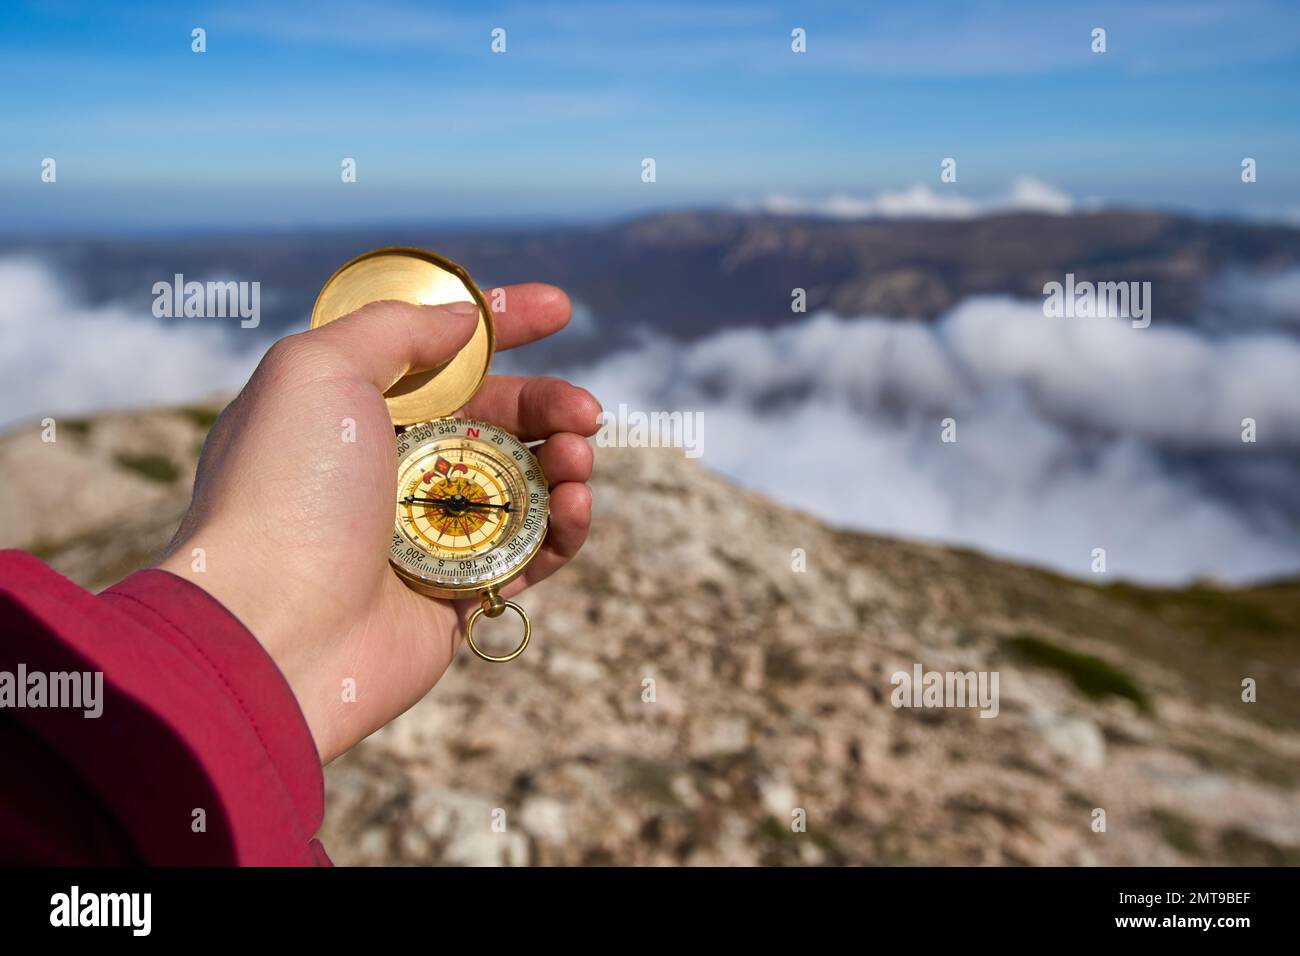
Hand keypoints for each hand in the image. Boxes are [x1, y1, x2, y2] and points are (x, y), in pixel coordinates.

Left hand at [155, 286, 600, 762]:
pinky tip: (575, 508)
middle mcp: (391, 467)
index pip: (441, 354)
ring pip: (522, 483)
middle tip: (586, 413)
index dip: (502, 323)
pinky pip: (530, 551)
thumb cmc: (289, 490)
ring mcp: (427, 532)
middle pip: (495, 417)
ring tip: (577, 462)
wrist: (276, 630)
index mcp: (353, 409)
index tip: (559, 309)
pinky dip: (562, 528)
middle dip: (549, 404)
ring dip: (563, 462)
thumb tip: (464, 321)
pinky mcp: (460, 592)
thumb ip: (395, 328)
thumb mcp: (319, 370)